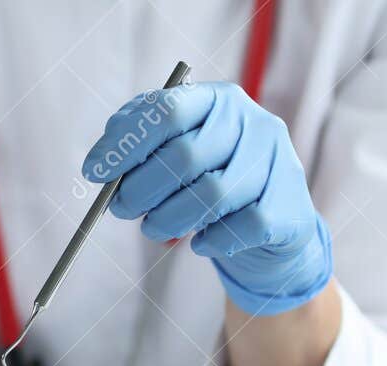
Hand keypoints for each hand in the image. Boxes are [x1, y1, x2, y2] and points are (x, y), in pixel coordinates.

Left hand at [82, 82, 331, 315]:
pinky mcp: (292, 207)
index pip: (167, 109)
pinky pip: (243, 227)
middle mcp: (254, 123)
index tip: (94, 172)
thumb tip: (99, 163)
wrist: (267, 225)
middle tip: (120, 210)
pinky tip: (200, 243)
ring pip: (212, 195)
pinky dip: (211, 240)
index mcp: (218, 100)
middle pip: (184, 155)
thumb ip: (134, 147)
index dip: (126, 143)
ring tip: (154, 228)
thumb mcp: (168, 154)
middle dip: (140, 190)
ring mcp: (279, 163)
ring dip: (169, 219)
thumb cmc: (204, 181)